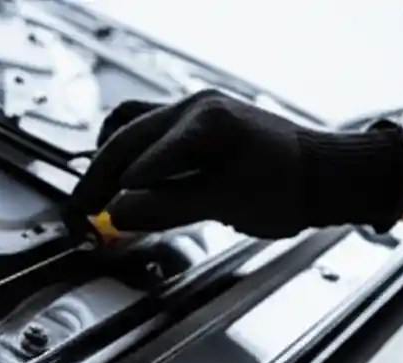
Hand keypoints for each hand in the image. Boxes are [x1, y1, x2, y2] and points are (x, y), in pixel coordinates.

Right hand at [69, 90, 402, 239]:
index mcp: (205, 120)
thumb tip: (119, 213)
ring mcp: (195, 113)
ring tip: (94, 194)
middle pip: (127, 136)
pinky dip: (132, 157)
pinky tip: (124, 181)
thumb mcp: (225, 203)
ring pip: (134, 128)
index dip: (116, 188)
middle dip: (100, 175)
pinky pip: (151, 134)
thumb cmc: (288, 187)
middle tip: (79, 208)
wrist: (323, 176)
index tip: (95, 215)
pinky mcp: (198, 127)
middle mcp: (195, 107)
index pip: (145, 154)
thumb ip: (168, 208)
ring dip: (111, 160)